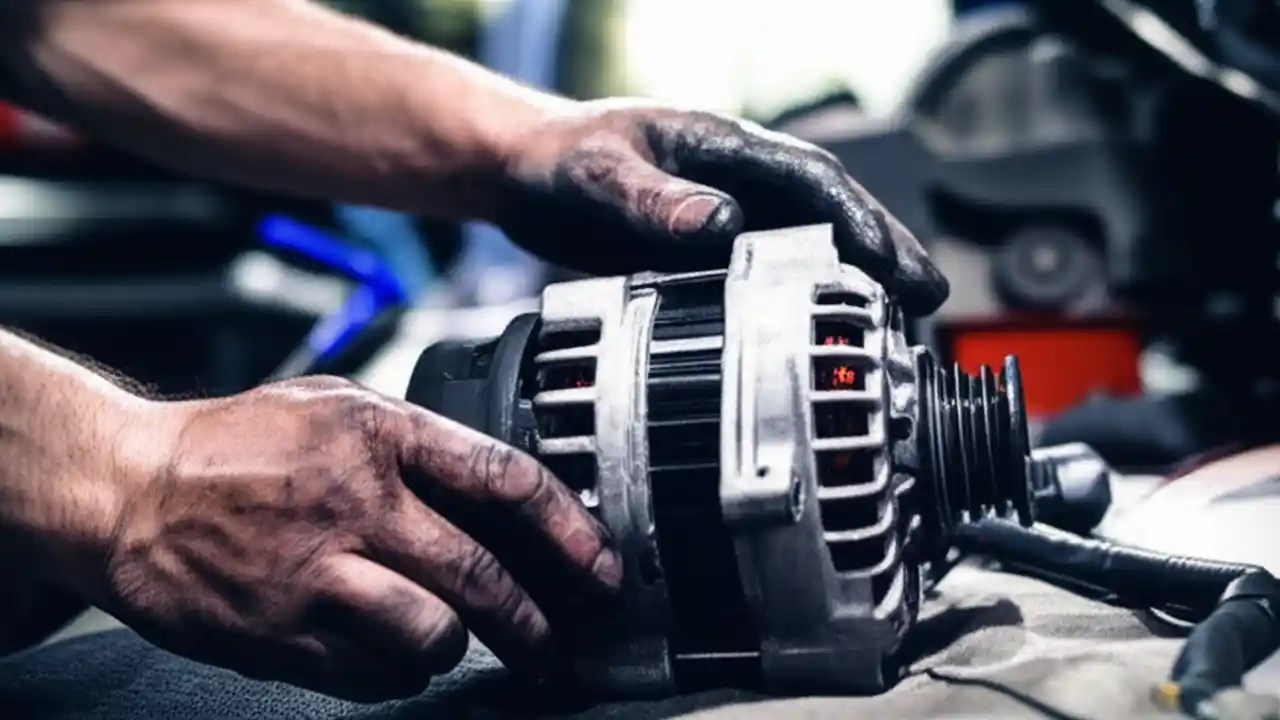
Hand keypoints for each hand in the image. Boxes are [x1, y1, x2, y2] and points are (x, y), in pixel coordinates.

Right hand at [87, 377, 618, 701]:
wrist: (127, 490)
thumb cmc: (238, 444)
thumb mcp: (335, 406)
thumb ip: (417, 442)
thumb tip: (503, 489)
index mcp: (377, 436)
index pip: (504, 480)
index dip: (569, 529)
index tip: (600, 567)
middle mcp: (353, 504)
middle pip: (481, 578)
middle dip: (536, 622)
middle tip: (554, 641)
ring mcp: (314, 576)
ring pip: (433, 638)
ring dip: (456, 646)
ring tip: (449, 635)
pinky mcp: (281, 636)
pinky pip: (374, 675)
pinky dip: (395, 671)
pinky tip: (383, 646)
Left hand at [495, 99, 948, 314]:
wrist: (522, 175)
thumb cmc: (559, 156)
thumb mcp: (599, 175)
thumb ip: (653, 199)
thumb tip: (720, 223)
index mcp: (723, 147)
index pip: (810, 179)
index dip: (857, 218)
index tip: (889, 259)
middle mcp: (736, 180)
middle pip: (827, 213)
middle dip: (881, 250)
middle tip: (929, 296)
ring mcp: (726, 217)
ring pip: (804, 247)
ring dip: (851, 280)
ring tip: (899, 322)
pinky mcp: (706, 254)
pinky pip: (765, 276)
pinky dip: (799, 302)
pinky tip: (817, 335)